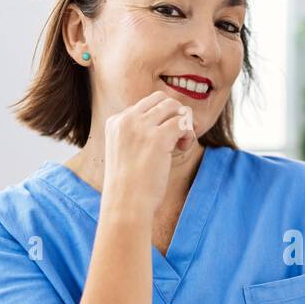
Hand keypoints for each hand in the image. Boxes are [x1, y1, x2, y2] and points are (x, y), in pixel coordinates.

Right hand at [100, 92, 196, 213]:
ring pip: (174, 107)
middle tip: (177, 136)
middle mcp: (127, 119)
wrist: (125, 204)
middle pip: (162, 99)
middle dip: (175, 114)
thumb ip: (138, 136)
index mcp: (116, 121)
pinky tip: (182, 148)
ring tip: (180, 143)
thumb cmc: (128, 185)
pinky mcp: (158, 138)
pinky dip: (188, 134)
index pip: (146, 104)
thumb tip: (169, 124)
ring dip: (184, 122)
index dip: (161, 118)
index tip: (164, 139)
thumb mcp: (125, 152)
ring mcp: (142, 127)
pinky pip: (183, 122)